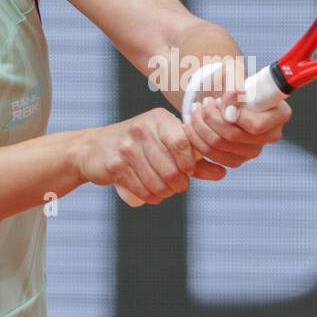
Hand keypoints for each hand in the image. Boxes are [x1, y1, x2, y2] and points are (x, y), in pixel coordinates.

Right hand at [79, 108, 226, 203]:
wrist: (94, 148)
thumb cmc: (139, 145)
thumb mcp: (165, 143)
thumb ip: (195, 158)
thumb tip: (223, 173)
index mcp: (159, 119)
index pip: (183, 144)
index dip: (190, 164)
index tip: (188, 172)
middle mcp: (142, 129)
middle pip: (171, 168)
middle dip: (178, 184)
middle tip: (178, 186)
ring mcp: (126, 147)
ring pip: (157, 182)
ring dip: (165, 193)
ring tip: (165, 191)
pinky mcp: (114, 164)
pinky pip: (141, 189)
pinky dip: (151, 198)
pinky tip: (152, 195)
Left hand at [183, 85, 291, 168]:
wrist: (223, 93)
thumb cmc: (232, 80)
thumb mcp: (234, 71)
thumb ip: (235, 83)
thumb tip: (231, 108)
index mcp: (280, 114)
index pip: (255, 125)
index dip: (232, 114)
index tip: (217, 100)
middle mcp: (270, 135)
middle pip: (233, 136)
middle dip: (210, 118)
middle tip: (202, 103)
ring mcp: (254, 150)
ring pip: (219, 146)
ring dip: (200, 127)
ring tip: (195, 111)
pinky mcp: (237, 159)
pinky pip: (213, 156)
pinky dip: (197, 139)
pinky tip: (193, 125)